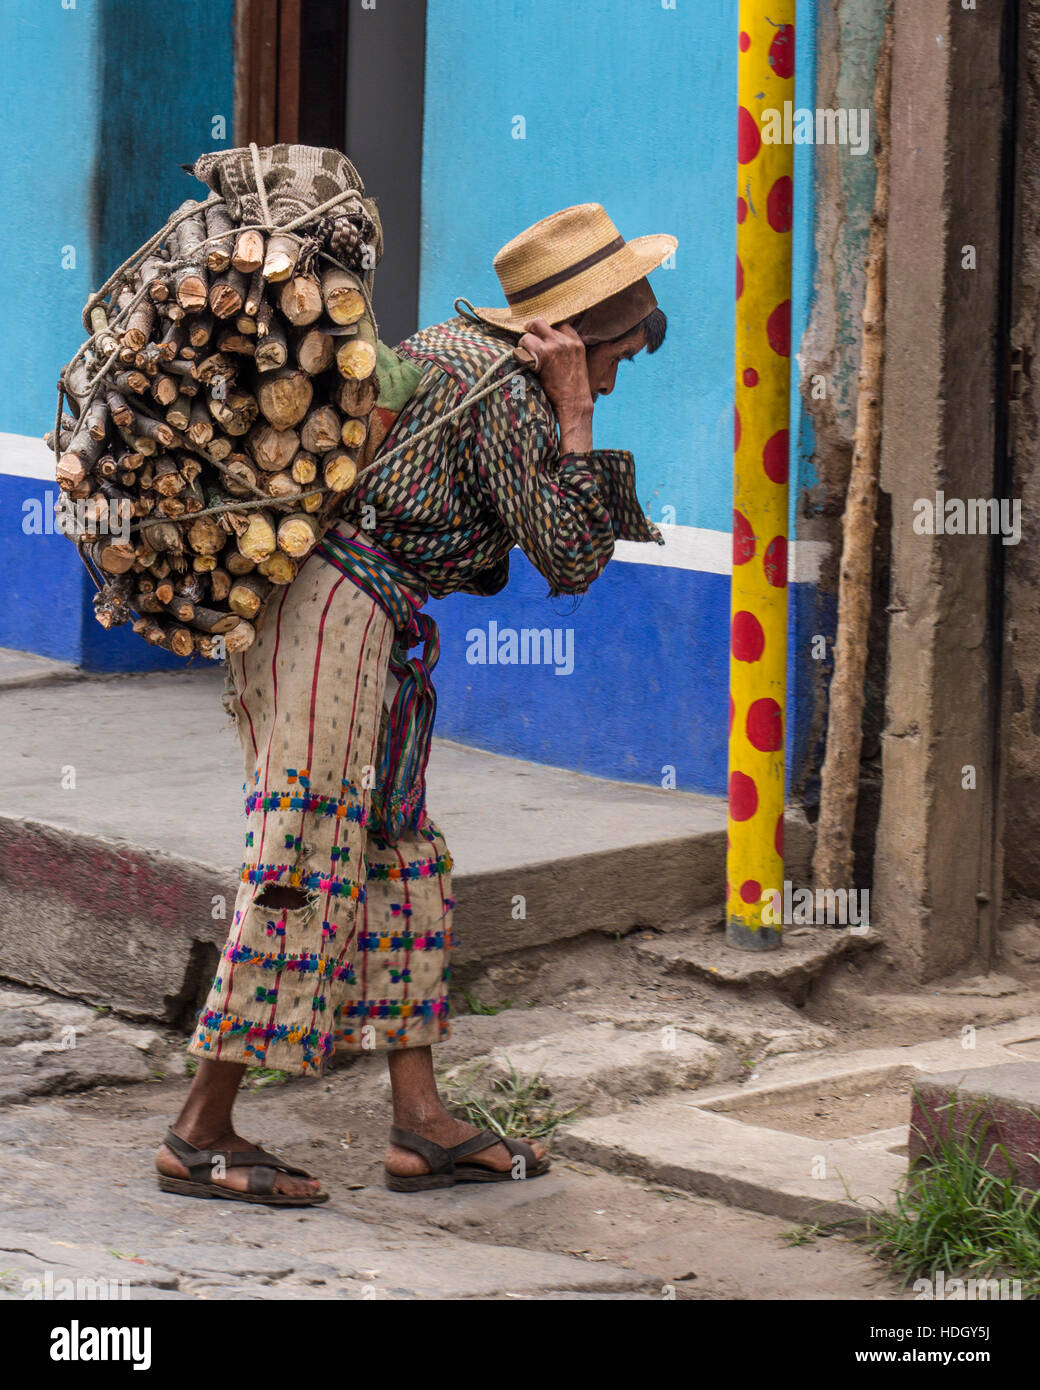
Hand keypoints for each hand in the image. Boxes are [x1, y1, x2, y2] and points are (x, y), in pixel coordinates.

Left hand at [517, 318, 593, 452]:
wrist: (575, 404)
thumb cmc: (573, 389)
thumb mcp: (576, 362)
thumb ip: (565, 349)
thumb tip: (547, 342)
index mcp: (575, 342)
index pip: (557, 323)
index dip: (545, 329)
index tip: (539, 335)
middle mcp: (565, 341)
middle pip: (540, 322)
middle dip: (530, 328)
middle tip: (525, 337)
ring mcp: (555, 346)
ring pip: (530, 332)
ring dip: (523, 343)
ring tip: (525, 356)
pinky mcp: (544, 355)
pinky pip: (524, 346)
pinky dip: (520, 354)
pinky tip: (523, 363)